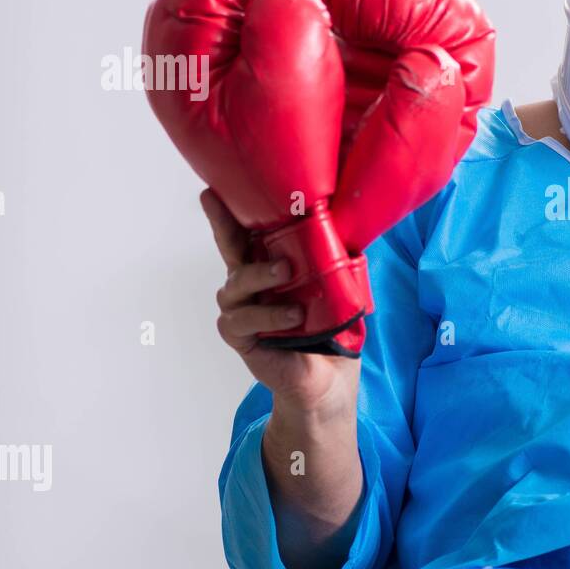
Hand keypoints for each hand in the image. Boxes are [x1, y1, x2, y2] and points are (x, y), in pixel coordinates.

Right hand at [201, 189, 359, 415]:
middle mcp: (248, 283)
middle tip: (221, 208)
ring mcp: (241, 309)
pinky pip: (243, 320)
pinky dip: (269, 315)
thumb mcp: (339, 285)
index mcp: (267, 264)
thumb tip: (357, 219)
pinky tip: (292, 315)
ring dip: (261, 274)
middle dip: (221, 225)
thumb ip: (338, 257)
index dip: (228, 213)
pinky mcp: (241, 337)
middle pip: (229, 249)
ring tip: (287, 272)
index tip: (212, 191)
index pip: (247, 234)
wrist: (328, 377)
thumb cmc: (331, 326)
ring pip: (237, 284)